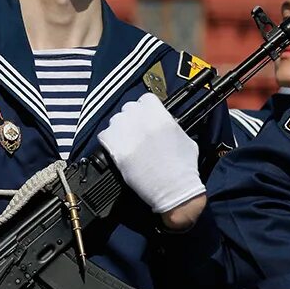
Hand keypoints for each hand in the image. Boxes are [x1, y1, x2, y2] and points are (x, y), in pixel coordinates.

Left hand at [98, 93, 204, 223]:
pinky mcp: (116, 149)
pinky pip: (104, 136)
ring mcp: (126, 134)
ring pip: (115, 121)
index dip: (146, 108)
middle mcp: (141, 121)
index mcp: (160, 116)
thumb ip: (170, 124)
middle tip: (137, 131)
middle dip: (132, 118)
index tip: (146, 115)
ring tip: (129, 141)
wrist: (174, 189)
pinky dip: (109, 140)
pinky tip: (118, 147)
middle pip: (129, 109)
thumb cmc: (183, 167)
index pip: (146, 99)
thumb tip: (162, 120)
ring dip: (120, 128)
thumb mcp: (185, 138)